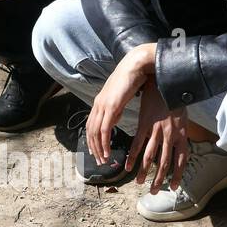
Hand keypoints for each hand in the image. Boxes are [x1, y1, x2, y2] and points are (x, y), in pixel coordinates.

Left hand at [87, 46, 154, 163]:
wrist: (136, 65)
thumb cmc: (133, 78)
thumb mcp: (121, 96)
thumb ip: (115, 107)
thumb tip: (114, 116)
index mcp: (100, 102)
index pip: (91, 125)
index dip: (92, 140)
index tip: (97, 152)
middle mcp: (98, 104)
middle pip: (90, 131)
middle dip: (94, 148)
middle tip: (99, 161)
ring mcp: (103, 105)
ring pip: (95, 133)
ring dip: (99, 149)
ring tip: (104, 160)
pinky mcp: (110, 106)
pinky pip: (104, 129)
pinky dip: (104, 143)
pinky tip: (107, 152)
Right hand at [128, 79, 188, 191]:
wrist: (166, 82)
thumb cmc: (175, 99)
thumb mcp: (183, 118)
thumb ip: (179, 133)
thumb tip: (178, 144)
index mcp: (182, 135)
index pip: (181, 160)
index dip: (177, 175)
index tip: (173, 186)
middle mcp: (171, 135)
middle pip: (165, 163)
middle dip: (159, 179)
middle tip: (154, 191)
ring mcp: (158, 130)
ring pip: (151, 157)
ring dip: (144, 172)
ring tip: (139, 182)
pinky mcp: (145, 124)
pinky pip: (138, 144)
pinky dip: (132, 157)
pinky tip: (127, 167)